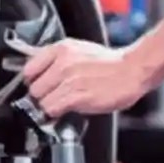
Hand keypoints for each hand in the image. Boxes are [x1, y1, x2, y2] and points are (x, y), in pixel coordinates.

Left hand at [22, 38, 150, 117]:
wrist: (134, 70)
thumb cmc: (112, 64)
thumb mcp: (81, 51)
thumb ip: (59, 60)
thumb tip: (43, 76)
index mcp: (62, 49)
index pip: (29, 69)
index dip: (36, 81)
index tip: (43, 86)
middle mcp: (62, 62)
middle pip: (34, 88)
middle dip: (44, 95)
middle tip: (58, 96)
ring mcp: (68, 80)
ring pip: (41, 101)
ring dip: (52, 106)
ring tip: (66, 103)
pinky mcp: (75, 96)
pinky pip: (52, 110)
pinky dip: (58, 113)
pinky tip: (70, 108)